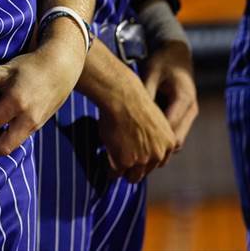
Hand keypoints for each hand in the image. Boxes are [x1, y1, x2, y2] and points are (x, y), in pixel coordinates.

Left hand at [0, 33, 84, 156]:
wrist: (60, 68)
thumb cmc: (30, 66)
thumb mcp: (6, 69)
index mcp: (15, 102)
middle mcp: (26, 118)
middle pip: (2, 147)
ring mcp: (34, 124)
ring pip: (11, 146)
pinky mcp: (38, 126)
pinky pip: (19, 140)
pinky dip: (5, 139)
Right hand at [76, 38, 177, 182]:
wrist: (121, 95)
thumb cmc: (132, 100)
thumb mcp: (153, 119)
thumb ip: (154, 136)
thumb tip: (143, 144)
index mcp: (169, 143)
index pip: (158, 161)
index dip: (145, 159)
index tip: (135, 156)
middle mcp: (158, 154)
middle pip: (146, 171)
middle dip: (135, 168)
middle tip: (123, 163)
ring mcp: (142, 160)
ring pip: (132, 176)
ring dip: (123, 171)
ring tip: (113, 165)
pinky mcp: (124, 161)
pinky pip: (115, 173)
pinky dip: (109, 171)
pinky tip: (104, 163)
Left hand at [142, 40, 197, 149]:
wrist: (176, 51)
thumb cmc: (163, 59)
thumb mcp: (152, 72)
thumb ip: (146, 92)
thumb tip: (133, 114)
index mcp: (184, 100)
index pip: (172, 130)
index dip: (155, 141)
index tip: (136, 146)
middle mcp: (191, 110)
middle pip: (177, 141)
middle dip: (158, 148)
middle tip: (136, 153)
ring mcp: (190, 113)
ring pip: (177, 140)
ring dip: (161, 145)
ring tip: (139, 147)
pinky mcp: (185, 113)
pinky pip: (175, 131)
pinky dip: (162, 137)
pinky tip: (145, 135)